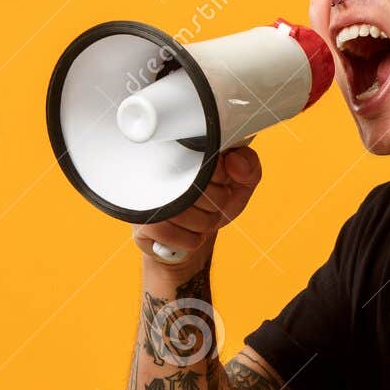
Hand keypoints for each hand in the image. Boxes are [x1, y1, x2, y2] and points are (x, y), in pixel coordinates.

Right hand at [132, 146, 261, 269]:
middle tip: (212, 205)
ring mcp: (148, 194)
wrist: (189, 236)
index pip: (206, 158)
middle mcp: (160, 166)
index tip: (223, 184)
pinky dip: (188, 239)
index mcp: (185, 149)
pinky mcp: (140, 219)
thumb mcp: (240, 184)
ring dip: (203, 224)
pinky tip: (191, 234)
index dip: (222, 177)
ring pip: (182, 211)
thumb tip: (234, 162)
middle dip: (216, 205)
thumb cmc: (213, 204)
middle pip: (196, 188)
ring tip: (202, 219)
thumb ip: (249, 167)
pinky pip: (166, 231)